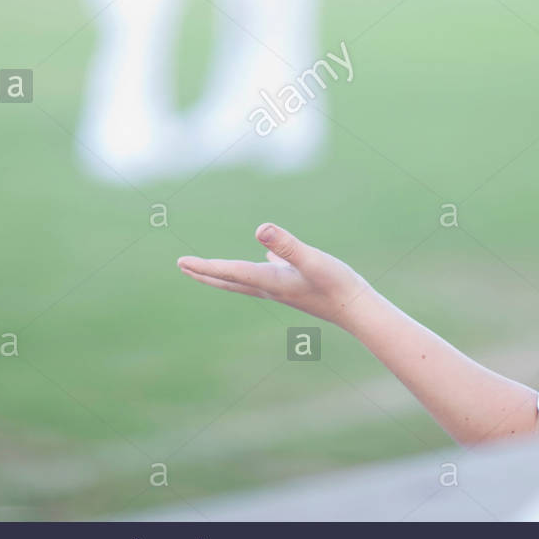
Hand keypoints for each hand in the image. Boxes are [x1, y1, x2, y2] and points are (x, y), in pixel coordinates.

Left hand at [177, 223, 376, 327]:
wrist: (356, 309)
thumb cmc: (337, 285)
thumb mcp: (312, 259)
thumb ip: (286, 245)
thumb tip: (260, 228)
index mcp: (270, 281)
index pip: (230, 273)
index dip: (205, 266)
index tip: (182, 262)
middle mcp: (271, 287)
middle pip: (229, 281)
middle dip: (204, 273)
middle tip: (182, 265)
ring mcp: (283, 287)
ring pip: (246, 279)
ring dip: (224, 273)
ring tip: (209, 267)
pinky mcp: (296, 284)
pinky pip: (269, 274)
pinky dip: (258, 267)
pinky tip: (267, 256)